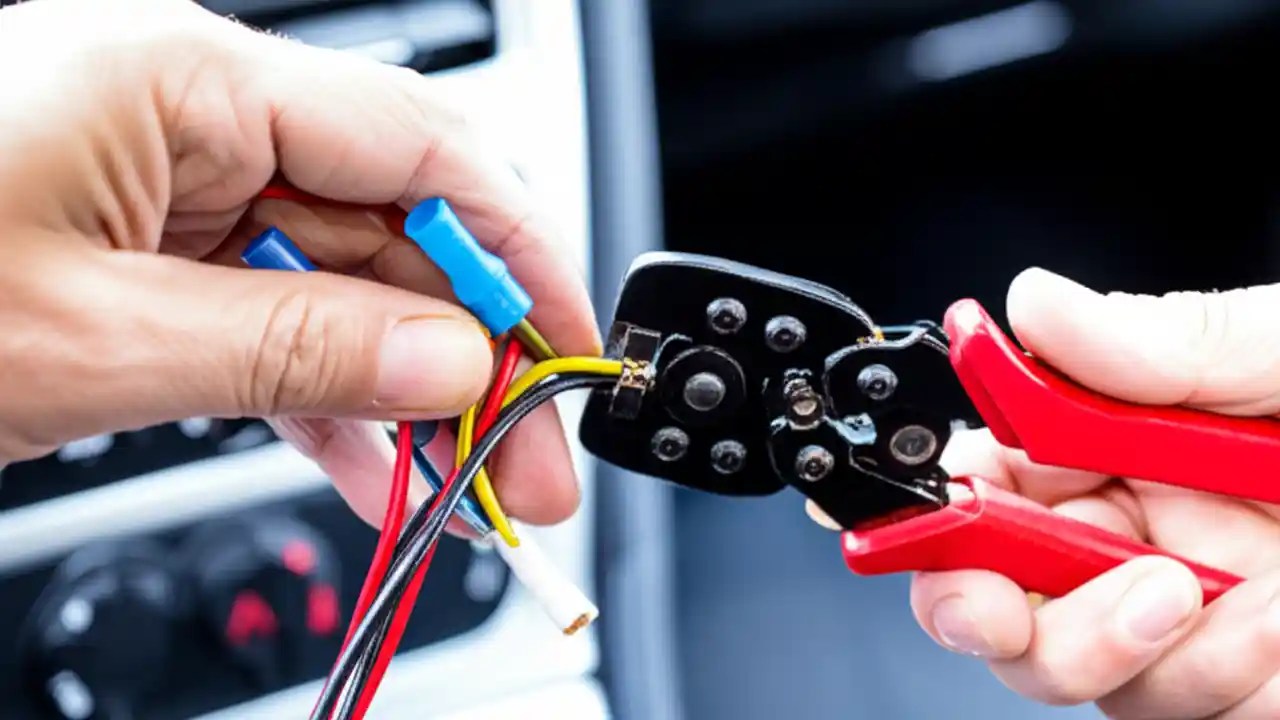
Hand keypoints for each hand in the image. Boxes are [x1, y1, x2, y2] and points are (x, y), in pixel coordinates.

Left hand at [0, 0, 598, 529]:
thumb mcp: (93, 339)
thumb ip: (295, 345)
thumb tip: (451, 359)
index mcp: (184, 78)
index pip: (423, 153)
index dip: (519, 257)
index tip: (570, 356)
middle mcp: (187, 114)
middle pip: (393, 230)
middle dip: (474, 349)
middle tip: (526, 463)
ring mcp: (165, 185)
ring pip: (340, 284)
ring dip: (407, 390)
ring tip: (461, 491)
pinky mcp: (139, 250)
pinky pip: (268, 316)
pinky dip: (323, 395)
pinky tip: (372, 466)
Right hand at [909, 268, 1279, 717]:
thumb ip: (1162, 341)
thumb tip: (1028, 310)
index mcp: (1132, 440)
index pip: (992, 470)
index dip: (938, 495)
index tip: (924, 507)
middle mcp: (1141, 529)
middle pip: (996, 588)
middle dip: (978, 602)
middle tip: (996, 596)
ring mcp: (1186, 616)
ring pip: (1064, 665)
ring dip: (1104, 639)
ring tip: (1182, 592)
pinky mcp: (1233, 682)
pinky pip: (1167, 703)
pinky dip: (1204, 674)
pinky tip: (1266, 628)